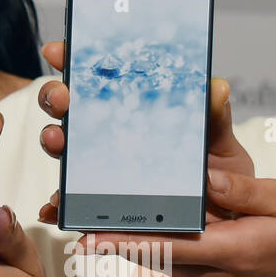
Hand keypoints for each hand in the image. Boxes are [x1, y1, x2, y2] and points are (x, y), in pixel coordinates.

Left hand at [33, 41, 275, 276]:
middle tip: (61, 208)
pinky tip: (107, 212)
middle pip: (146, 249)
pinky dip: (133, 232)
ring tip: (68, 208)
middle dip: (103, 230)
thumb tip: (205, 175)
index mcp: (229, 251)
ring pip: (149, 249)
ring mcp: (205, 272)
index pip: (168, 246)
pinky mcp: (203, 264)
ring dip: (111, 231)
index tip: (84, 236)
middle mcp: (209, 269)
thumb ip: (247, 190)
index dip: (124, 241)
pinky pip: (162, 248)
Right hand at [35, 40, 253, 223]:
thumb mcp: (220, 145)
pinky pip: (70, 201)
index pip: (98, 76)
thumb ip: (214, 119)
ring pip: (62, 146)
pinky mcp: (98, 204)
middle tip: (63, 97)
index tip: (59, 51)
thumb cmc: (219, 178)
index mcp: (133, 108)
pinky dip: (56, 203)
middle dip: (56, 95)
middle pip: (69, 106)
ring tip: (57, 140)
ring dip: (52, 139)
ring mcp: (98, 167)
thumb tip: (218, 87)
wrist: (223, 226)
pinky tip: (54, 205)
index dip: (74, 59)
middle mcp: (108, 133)